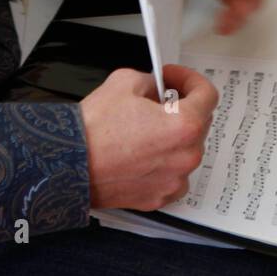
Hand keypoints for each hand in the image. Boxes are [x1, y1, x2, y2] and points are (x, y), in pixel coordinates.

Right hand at [80, 63, 217, 210]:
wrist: (69, 163)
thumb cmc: (94, 128)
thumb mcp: (125, 81)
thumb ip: (151, 81)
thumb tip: (156, 87)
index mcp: (184, 125)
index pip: (207, 95)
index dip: (190, 79)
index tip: (174, 78)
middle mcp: (186, 156)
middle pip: (198, 123)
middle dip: (180, 107)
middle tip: (156, 99)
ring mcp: (174, 180)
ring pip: (185, 150)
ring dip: (172, 136)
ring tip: (144, 128)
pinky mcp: (160, 197)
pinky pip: (172, 174)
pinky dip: (163, 162)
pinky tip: (141, 152)